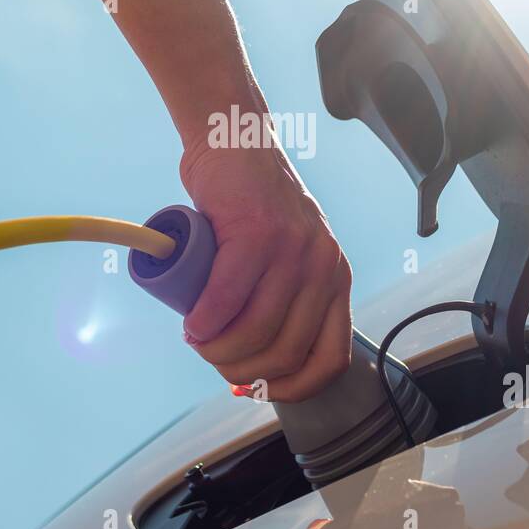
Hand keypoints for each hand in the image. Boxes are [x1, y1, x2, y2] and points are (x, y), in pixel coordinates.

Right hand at [179, 138, 351, 401]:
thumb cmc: (251, 202)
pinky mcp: (257, 232)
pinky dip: (206, 322)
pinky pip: (229, 297)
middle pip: (286, 351)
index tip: (257, 388)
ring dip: (219, 350)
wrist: (237, 141)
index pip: (330, 358)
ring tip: (198, 341)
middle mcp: (324, 267)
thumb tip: (257, 355)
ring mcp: (293, 249)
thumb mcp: (289, 252)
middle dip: (243, 370)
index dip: (292, 387)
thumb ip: (286, 293)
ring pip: (256, 330)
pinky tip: (192, 327)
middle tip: (213, 359)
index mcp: (335, 279)